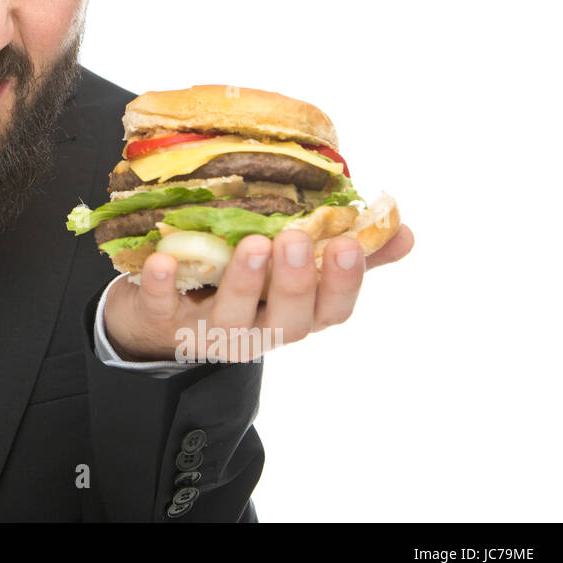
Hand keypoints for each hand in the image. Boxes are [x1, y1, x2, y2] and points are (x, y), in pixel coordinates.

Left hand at [103, 223, 414, 362]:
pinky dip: (161, 286)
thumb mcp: (293, 273)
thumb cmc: (239, 285)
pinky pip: (162, 307)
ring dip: (242, 283)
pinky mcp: (163, 319)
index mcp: (293, 314)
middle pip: (286, 320)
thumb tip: (403, 232)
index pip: (331, 311)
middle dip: (294, 282)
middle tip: (294, 239)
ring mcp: (209, 330)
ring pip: (231, 318)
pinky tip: (163, 259)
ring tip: (251, 245)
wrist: (159, 318)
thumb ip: (346, 255)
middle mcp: (257, 329)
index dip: (343, 283)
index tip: (347, 245)